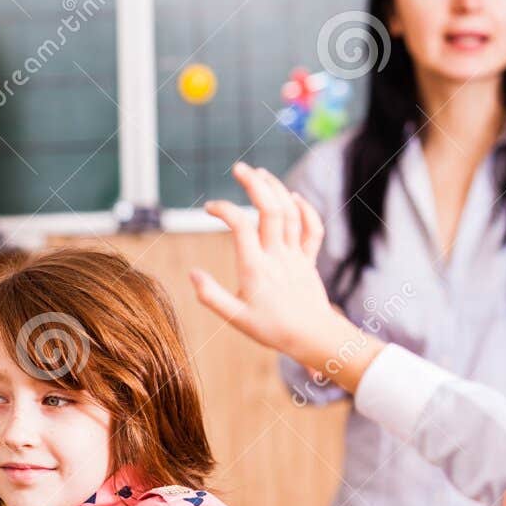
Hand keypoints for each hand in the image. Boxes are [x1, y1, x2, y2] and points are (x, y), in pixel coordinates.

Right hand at [190, 162, 378, 390]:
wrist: (313, 337)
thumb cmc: (272, 330)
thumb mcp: (235, 318)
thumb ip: (211, 296)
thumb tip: (192, 274)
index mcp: (255, 269)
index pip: (240, 227)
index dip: (224, 210)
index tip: (209, 208)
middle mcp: (277, 257)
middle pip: (270, 210)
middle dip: (254, 184)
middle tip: (239, 168)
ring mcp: (296, 256)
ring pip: (291, 213)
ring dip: (276, 188)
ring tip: (260, 174)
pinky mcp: (309, 259)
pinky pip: (312, 228)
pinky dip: (305, 208)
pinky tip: (293, 196)